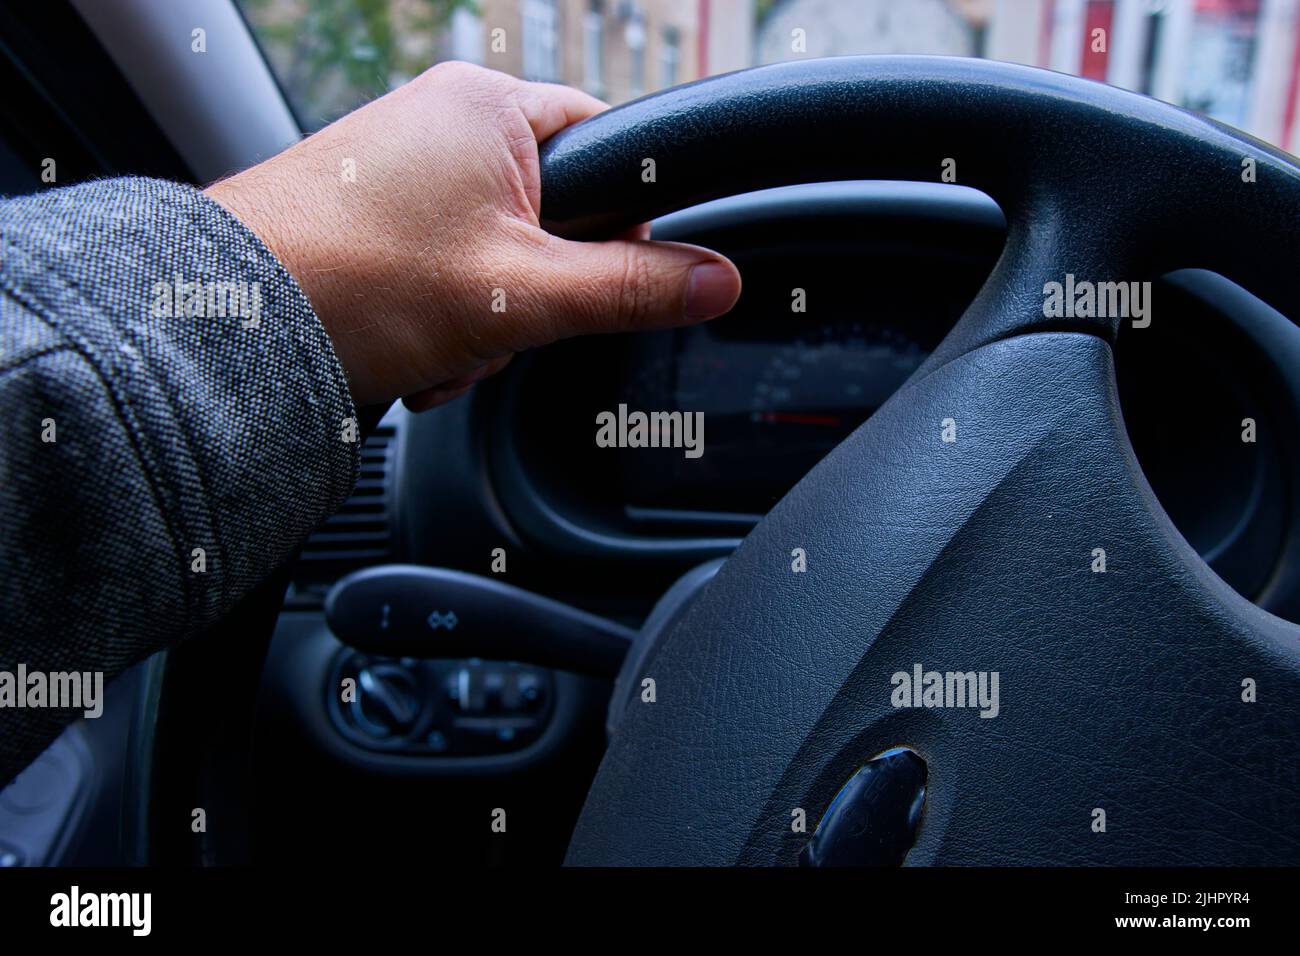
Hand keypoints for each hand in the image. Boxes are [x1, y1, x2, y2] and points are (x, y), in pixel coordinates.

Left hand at [206, 61, 741, 410]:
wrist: (229, 327)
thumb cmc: (355, 280)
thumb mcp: (523, 293)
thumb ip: (633, 287)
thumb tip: (716, 279)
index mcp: (490, 108)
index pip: (610, 148)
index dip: (624, 223)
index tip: (608, 278)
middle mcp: (444, 124)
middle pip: (555, 216)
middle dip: (538, 292)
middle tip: (498, 322)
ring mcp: (403, 171)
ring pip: (501, 257)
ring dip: (489, 319)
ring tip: (444, 342)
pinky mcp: (373, 219)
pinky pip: (449, 272)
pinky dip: (446, 320)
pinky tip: (415, 348)